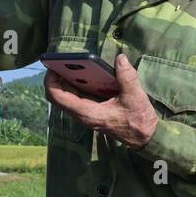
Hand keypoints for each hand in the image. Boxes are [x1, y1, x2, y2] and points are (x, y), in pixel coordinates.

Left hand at [44, 53, 158, 148]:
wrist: (145, 137)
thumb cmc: (139, 120)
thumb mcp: (135, 96)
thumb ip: (127, 77)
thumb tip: (121, 58)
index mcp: (88, 113)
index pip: (58, 98)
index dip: (50, 81)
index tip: (52, 66)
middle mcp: (82, 115)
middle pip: (58, 96)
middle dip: (56, 78)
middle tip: (61, 61)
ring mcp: (85, 114)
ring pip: (66, 96)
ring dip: (65, 80)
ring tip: (70, 63)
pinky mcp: (91, 111)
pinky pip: (76, 97)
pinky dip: (76, 84)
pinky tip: (84, 73)